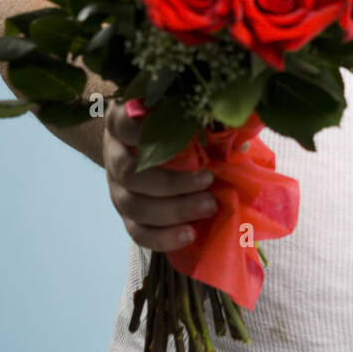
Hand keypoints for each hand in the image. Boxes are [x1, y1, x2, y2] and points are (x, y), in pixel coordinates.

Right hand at [103, 100, 217, 251]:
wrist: (138, 141)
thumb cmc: (167, 123)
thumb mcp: (177, 114)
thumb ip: (202, 123)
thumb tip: (240, 147)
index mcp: (121, 123)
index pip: (124, 125)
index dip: (146, 133)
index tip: (184, 135)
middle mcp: (113, 156)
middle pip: (131, 175)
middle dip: (172, 183)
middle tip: (208, 181)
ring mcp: (116, 187)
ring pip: (134, 206)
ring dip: (173, 210)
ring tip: (208, 207)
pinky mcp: (125, 213)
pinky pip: (137, 232)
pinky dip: (163, 237)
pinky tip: (189, 235)